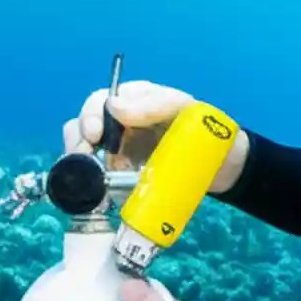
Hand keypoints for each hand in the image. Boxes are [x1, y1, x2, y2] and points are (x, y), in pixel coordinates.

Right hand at [62, 80, 248, 193]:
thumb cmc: (206, 131)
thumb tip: (113, 107)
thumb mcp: (185, 110)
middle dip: (77, 144)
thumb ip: (153, 105)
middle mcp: (119, 125)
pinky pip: (100, 181)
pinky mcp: (121, 177)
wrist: (223, 168)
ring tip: (92, 182)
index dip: (89, 117)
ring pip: (84, 155)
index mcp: (132, 102)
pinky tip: (103, 198)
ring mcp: (118, 152)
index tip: (94, 137)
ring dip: (81, 168)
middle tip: (84, 163)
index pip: (98, 102)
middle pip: (82, 128)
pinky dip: (96, 189)